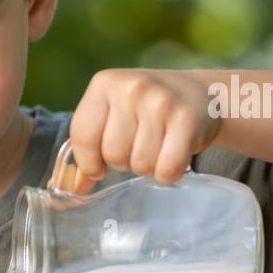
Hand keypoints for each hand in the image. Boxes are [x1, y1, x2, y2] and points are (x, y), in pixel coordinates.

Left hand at [68, 68, 219, 190]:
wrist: (199, 93)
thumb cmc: (147, 109)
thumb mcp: (114, 113)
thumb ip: (90, 147)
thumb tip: (73, 188)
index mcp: (104, 83)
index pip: (82, 135)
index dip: (89, 162)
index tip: (100, 167)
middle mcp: (131, 88)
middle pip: (113, 154)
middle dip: (124, 162)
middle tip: (139, 148)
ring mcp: (160, 102)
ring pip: (140, 164)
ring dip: (148, 167)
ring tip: (158, 148)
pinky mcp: (186, 120)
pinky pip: (167, 169)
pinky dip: (169, 173)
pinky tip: (174, 156)